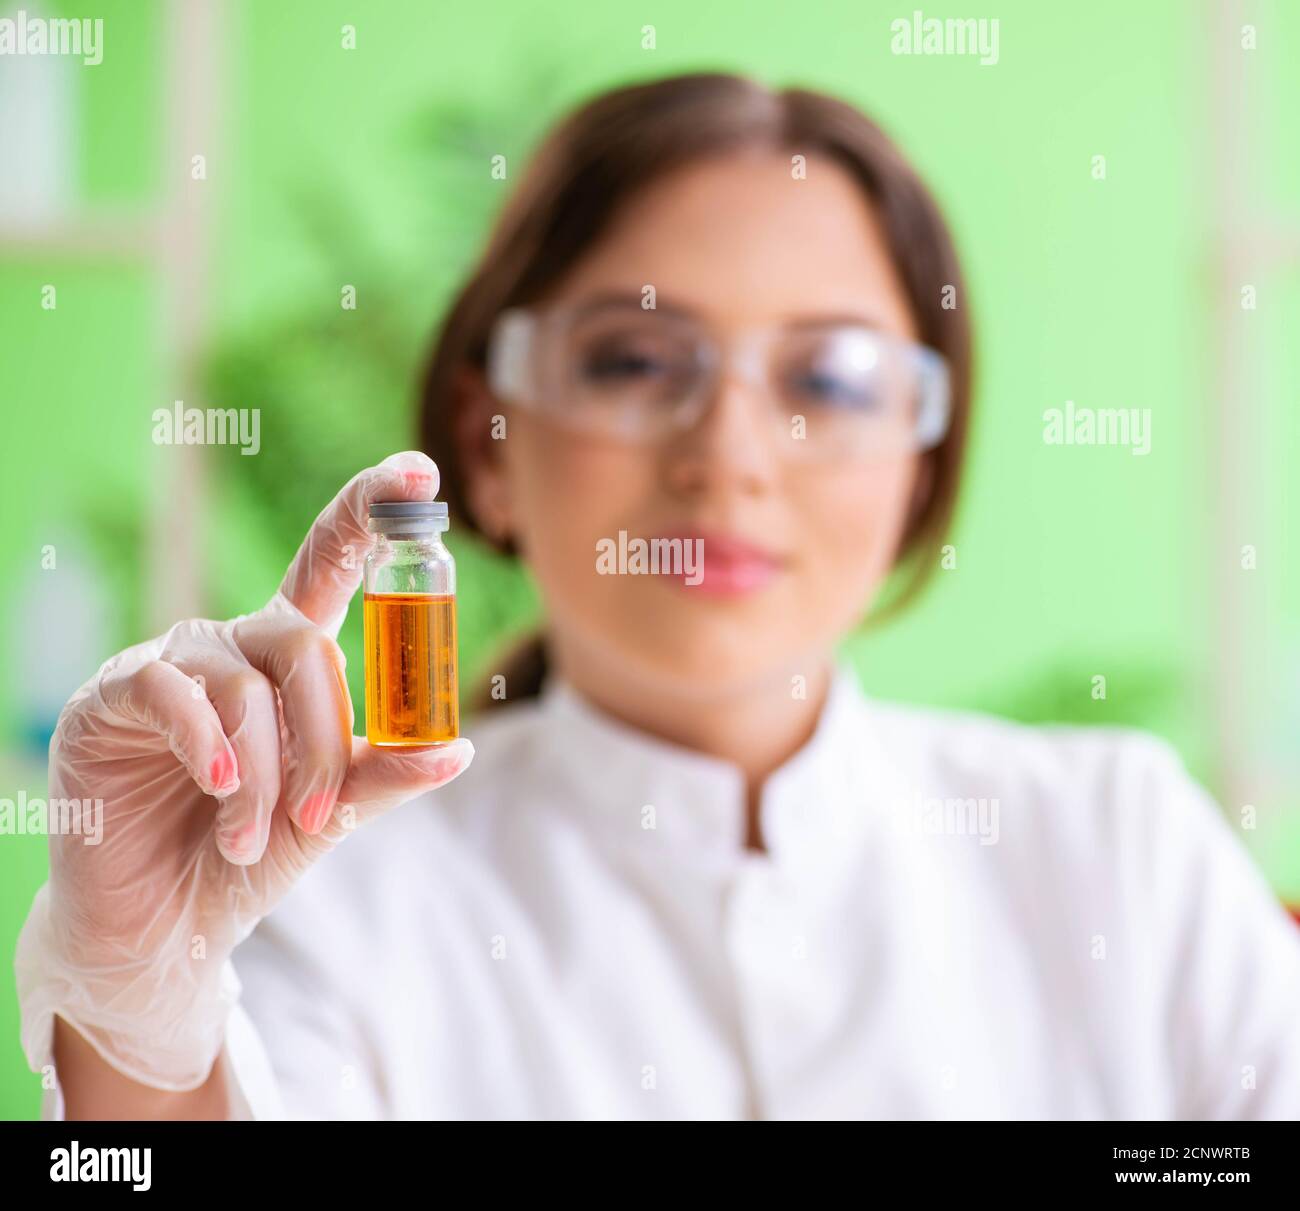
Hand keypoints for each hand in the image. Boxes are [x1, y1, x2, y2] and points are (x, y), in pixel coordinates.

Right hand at [15, 451, 472, 1090]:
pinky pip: (171, 691)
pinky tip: (221, 789)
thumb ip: (380, 773)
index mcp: (288, 658)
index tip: (421, 472)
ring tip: (254, 838)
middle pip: (303, 645)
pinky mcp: (112, 697)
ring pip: (245, 684)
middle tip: (318, 819)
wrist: (161, 926)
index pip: (332, 564)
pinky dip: (207, 743)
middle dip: (324, 740)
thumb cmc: (250, 857)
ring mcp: (171, 665)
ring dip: (266, 772)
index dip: (371, 510)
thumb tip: (457, 749)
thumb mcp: (329, 814)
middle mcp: (232, 646)